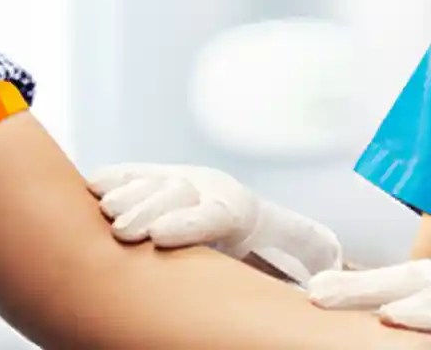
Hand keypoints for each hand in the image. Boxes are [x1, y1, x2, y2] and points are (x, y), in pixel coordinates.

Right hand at [87, 163, 342, 283]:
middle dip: (148, 211)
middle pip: (175, 194)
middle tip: (125, 232)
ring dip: (127, 197)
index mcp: (236, 208)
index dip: (186, 224)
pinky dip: (112, 180)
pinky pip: (130, 172)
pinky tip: (93, 188)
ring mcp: (176, 178)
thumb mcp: (281, 235)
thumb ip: (304, 241)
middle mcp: (204, 187)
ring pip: (150, 182)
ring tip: (108, 214)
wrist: (229, 204)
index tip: (161, 239)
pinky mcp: (151, 176)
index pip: (211, 214)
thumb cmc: (253, 232)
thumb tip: (336, 258)